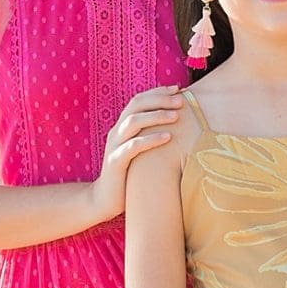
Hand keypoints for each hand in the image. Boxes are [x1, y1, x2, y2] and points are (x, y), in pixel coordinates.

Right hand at [91, 85, 184, 220]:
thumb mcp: (141, 150)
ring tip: (176, 116)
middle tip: (180, 101)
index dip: (157, 92)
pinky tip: (167, 137)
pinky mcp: (115, 162)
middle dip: (159, 100)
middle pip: (136, 105)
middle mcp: (117, 132)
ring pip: (133, 121)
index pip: (139, 100)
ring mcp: (114, 146)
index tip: (178, 88)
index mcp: (123, 126)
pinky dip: (150, 139)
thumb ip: (151, 135)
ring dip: (156, 116)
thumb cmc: (130, 174)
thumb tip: (177, 123)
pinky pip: (132, 146)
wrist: (106, 199)